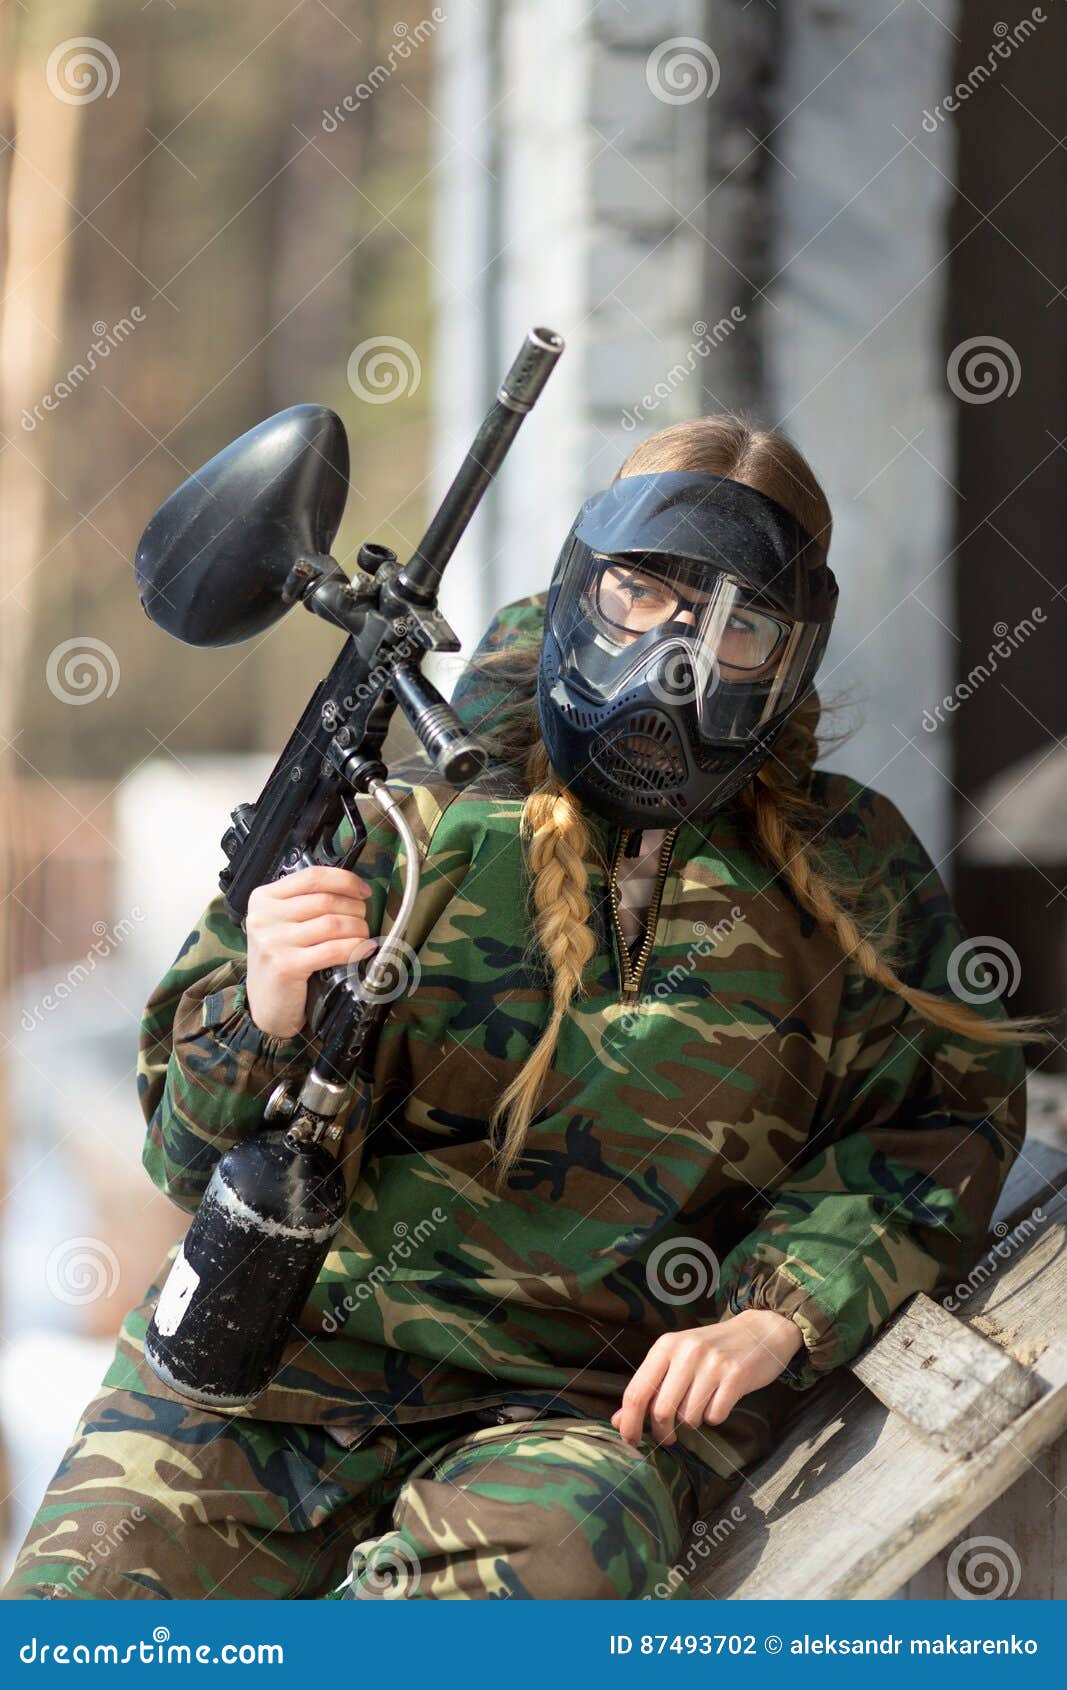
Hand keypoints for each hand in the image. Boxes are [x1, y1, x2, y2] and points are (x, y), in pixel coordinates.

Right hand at [245, 866, 374, 1038]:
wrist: (266, 1004)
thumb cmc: (282, 960)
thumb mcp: (284, 924)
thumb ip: (307, 903)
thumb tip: (355, 890)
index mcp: (264, 898)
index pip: (312, 877)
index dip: (345, 880)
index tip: (364, 891)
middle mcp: (264, 916)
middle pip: (326, 900)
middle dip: (355, 909)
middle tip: (363, 921)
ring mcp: (273, 941)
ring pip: (332, 923)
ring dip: (358, 929)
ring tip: (363, 936)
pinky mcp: (286, 965)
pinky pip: (333, 949)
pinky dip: (355, 948)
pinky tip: (364, 949)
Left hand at [611, 1310, 802, 1446]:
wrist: (760, 1331)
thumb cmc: (712, 1349)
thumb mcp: (677, 1359)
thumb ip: (650, 1386)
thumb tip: (619, 1421)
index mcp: (666, 1346)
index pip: (637, 1391)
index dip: (629, 1422)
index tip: (630, 1440)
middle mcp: (687, 1352)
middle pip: (661, 1411)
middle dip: (662, 1432)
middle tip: (668, 1437)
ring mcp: (712, 1364)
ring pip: (688, 1417)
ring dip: (692, 1422)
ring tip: (700, 1406)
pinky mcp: (736, 1377)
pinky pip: (714, 1416)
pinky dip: (714, 1417)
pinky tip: (720, 1401)